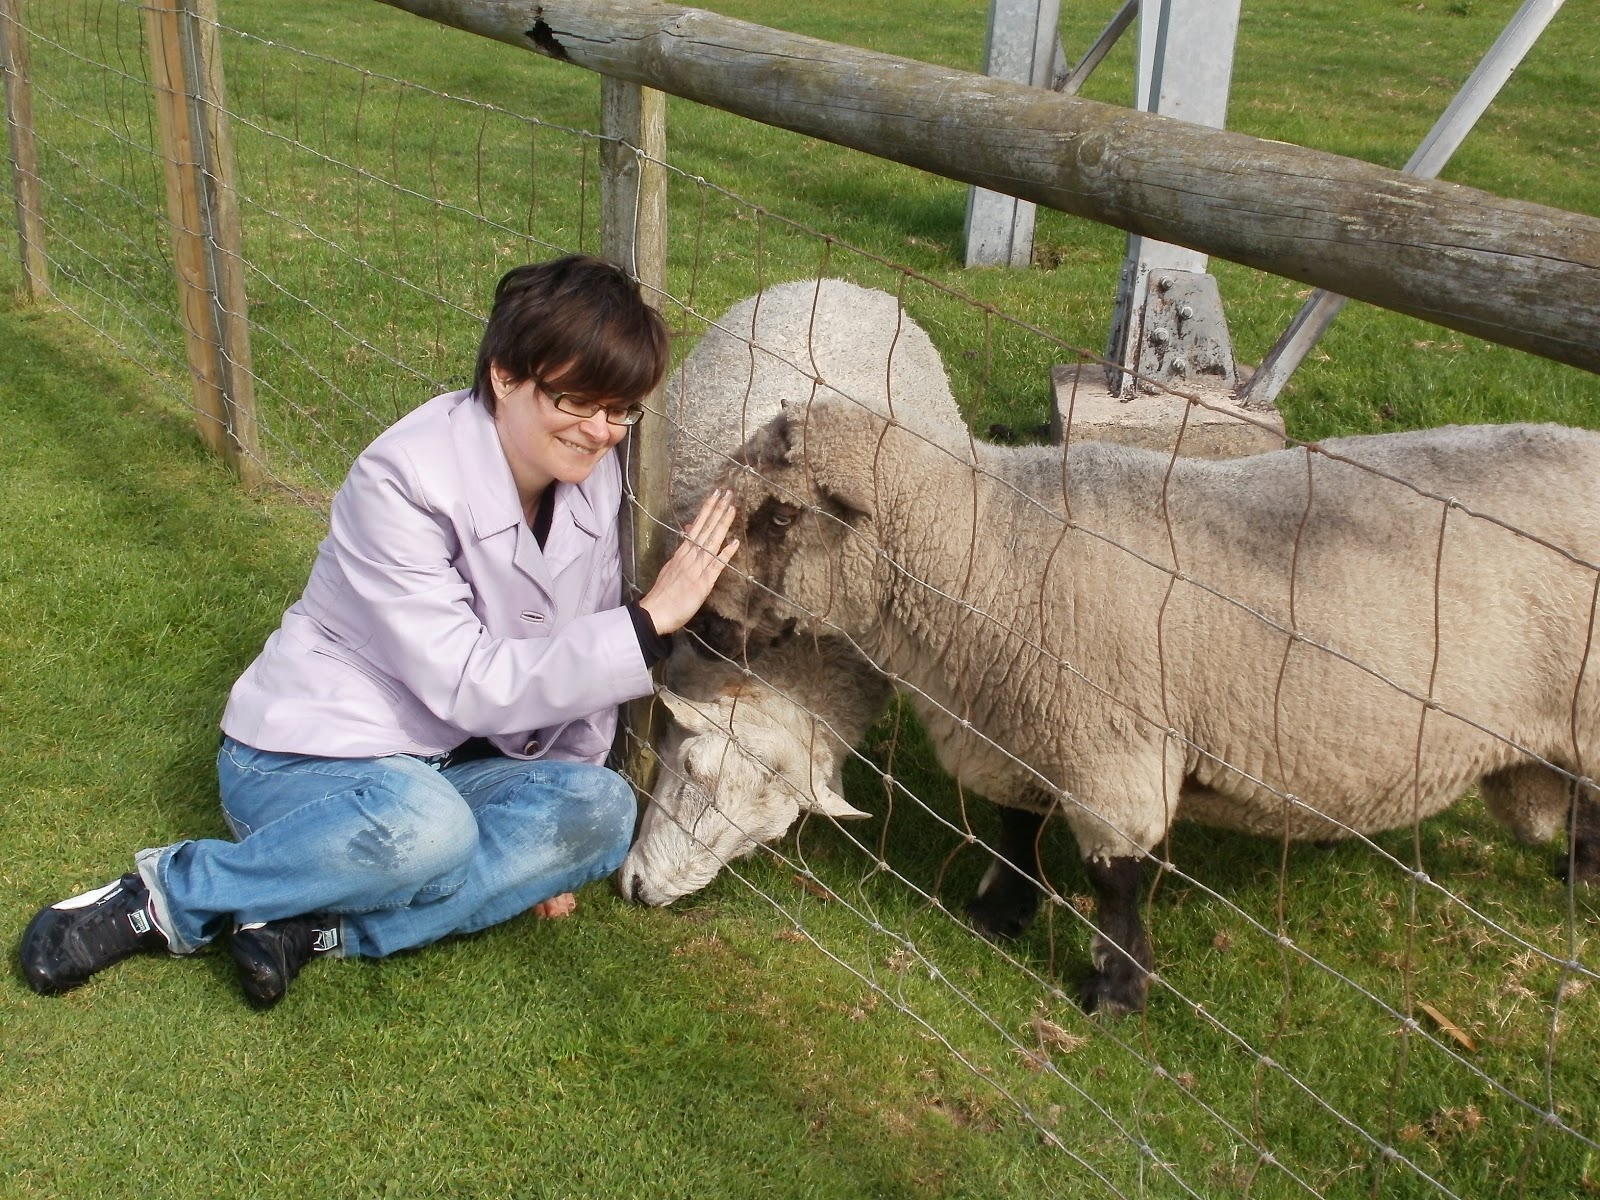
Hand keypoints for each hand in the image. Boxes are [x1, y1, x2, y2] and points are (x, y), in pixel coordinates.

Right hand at [637, 489, 739, 635]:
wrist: (655, 612)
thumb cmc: (664, 593)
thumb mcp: (671, 566)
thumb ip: (682, 550)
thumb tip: (690, 530)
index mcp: (682, 552)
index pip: (697, 525)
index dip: (707, 509)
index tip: (715, 494)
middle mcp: (690, 556)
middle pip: (705, 528)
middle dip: (716, 509)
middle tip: (727, 492)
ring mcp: (697, 568)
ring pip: (711, 541)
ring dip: (722, 524)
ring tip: (731, 507)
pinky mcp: (703, 582)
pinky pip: (716, 566)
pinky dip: (725, 554)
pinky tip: (735, 542)